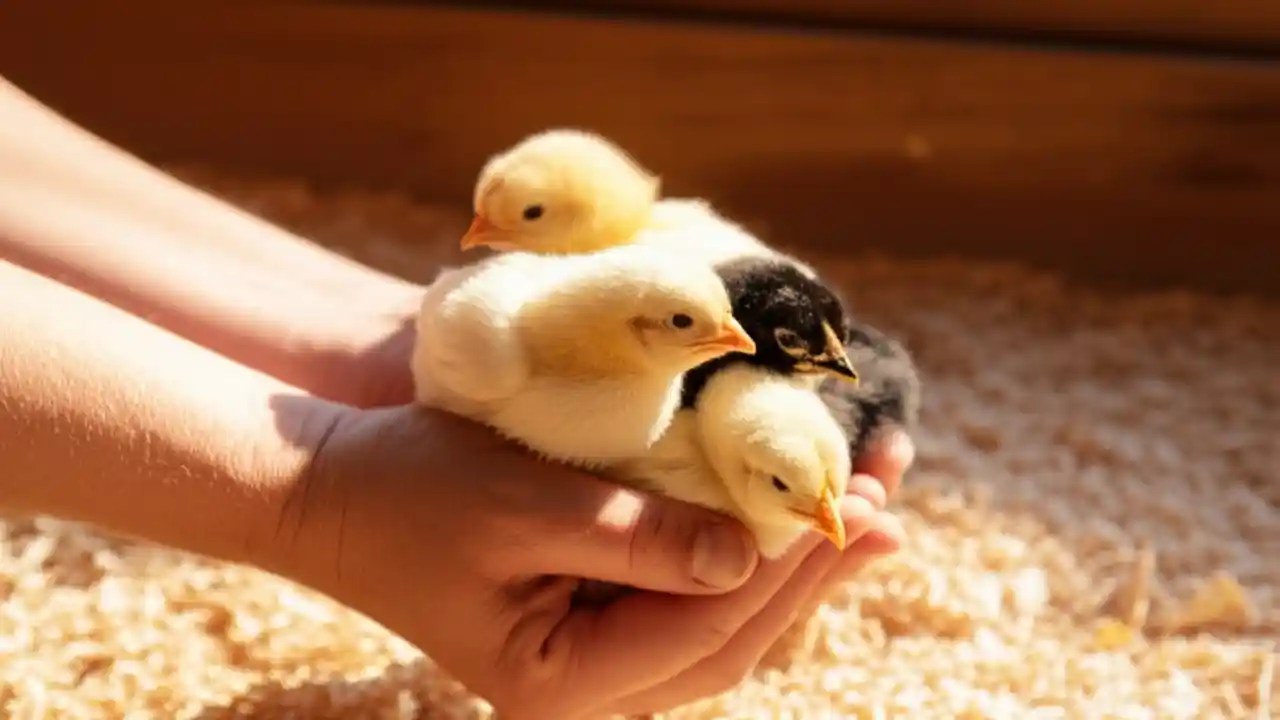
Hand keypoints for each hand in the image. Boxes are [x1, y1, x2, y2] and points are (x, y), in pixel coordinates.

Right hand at [262, 401, 895, 718]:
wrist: (334, 488)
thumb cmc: (410, 490)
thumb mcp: (522, 506)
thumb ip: (638, 539)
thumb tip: (751, 556)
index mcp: (560, 685)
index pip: (706, 628)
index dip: (787, 563)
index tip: (855, 497)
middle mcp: (586, 690)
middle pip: (730, 636)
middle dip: (814, 567)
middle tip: (893, 498)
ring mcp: (593, 655)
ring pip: (722, 620)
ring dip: (794, 560)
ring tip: (870, 503)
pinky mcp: (595, 611)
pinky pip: (692, 593)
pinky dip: (746, 550)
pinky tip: (788, 513)